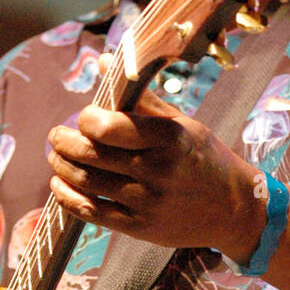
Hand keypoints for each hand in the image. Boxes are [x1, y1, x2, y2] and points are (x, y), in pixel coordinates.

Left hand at [47, 61, 265, 261]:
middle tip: (57, 135)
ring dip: (61, 167)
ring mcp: (147, 202)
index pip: (108, 126)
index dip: (86, 119)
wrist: (234, 209)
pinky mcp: (140, 227)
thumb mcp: (184, 124)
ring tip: (56, 157)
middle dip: (63, 141)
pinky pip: (92, 213)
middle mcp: (156, 170)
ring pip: (86, 182)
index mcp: (168, 138)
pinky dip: (68, 198)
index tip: (84, 117)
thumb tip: (105, 62)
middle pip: (91, 154)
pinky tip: (60, 185)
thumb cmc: (206, 159)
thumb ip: (141, 98)